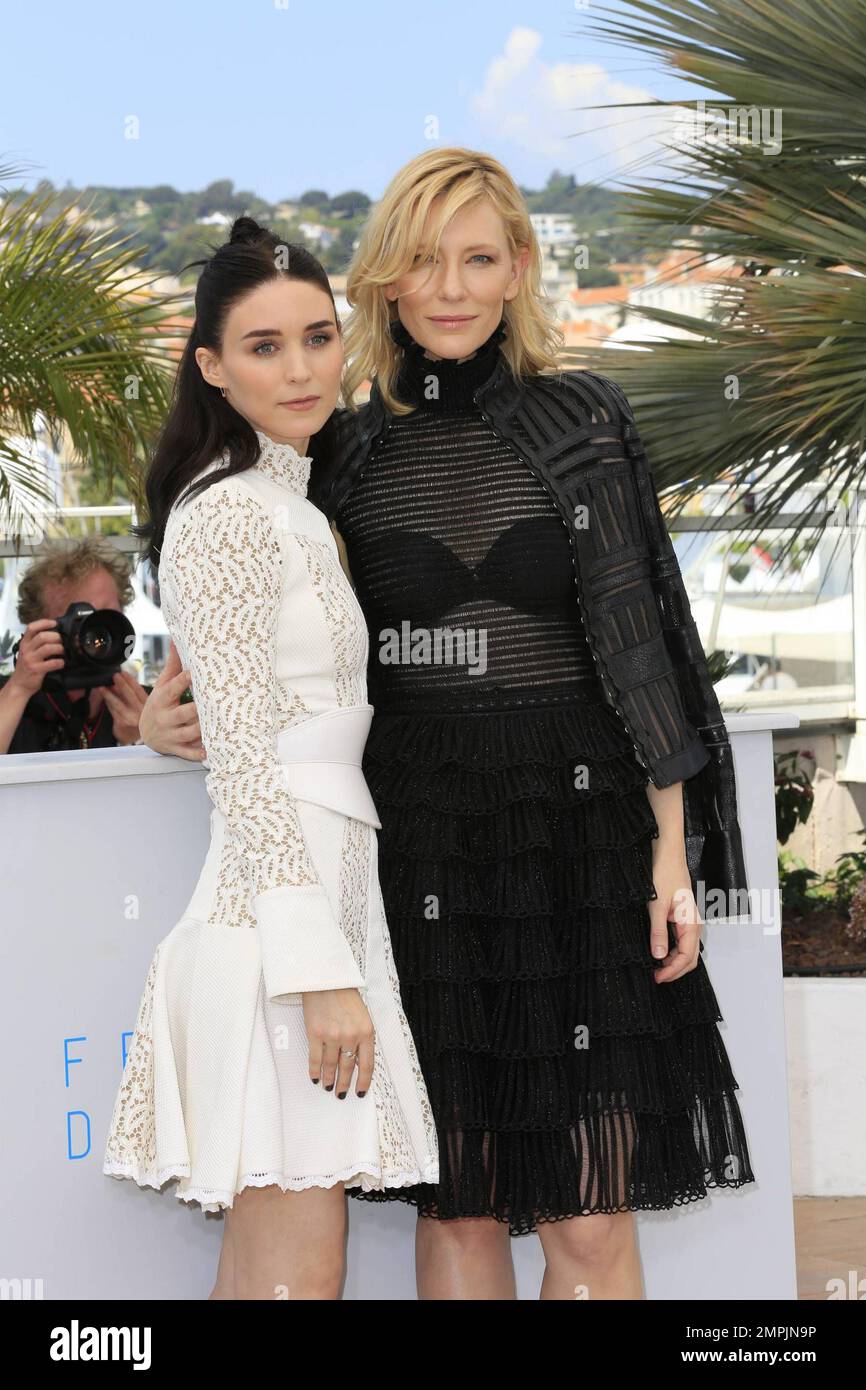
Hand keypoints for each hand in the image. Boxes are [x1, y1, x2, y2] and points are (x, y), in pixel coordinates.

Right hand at [7, 619, 64, 697]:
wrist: (19, 685)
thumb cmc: (27, 667)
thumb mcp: (28, 652)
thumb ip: (37, 643)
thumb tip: (56, 633)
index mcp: (24, 643)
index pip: (32, 627)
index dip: (44, 623)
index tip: (55, 623)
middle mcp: (26, 649)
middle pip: (42, 636)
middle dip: (56, 637)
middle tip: (63, 641)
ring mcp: (30, 659)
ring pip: (48, 648)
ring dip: (59, 648)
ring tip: (63, 651)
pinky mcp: (36, 670)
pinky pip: (52, 663)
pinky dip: (60, 662)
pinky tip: (62, 663)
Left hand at [102, 669, 148, 744]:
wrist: (134, 738)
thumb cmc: (137, 718)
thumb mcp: (140, 706)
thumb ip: (132, 694)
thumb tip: (120, 680)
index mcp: (148, 705)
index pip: (139, 691)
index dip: (131, 681)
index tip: (123, 672)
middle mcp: (141, 712)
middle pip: (130, 696)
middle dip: (122, 684)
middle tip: (115, 675)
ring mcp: (132, 718)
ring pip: (119, 703)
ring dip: (110, 694)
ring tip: (103, 686)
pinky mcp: (123, 724)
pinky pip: (113, 711)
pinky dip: (108, 703)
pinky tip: (104, 696)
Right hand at [139, 639, 204, 759]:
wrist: (145, 732)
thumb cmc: (160, 704)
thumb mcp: (162, 685)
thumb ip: (172, 665)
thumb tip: (176, 639)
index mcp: (162, 699)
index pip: (172, 689)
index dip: (183, 680)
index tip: (195, 672)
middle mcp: (165, 718)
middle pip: (183, 714)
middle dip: (196, 710)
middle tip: (215, 702)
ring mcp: (170, 735)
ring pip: (189, 734)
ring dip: (203, 730)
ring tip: (220, 723)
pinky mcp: (175, 749)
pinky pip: (187, 753)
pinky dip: (197, 753)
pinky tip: (210, 751)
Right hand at [303, 988, 373, 1097]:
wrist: (326, 979)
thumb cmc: (345, 995)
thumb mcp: (362, 1016)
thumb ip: (362, 1038)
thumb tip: (357, 1062)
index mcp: (366, 1032)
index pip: (367, 1065)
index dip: (363, 1081)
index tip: (360, 1091)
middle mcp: (351, 1036)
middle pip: (348, 1068)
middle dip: (344, 1083)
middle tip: (342, 1093)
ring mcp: (332, 1036)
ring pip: (330, 1066)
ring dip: (329, 1079)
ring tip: (328, 1086)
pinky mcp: (315, 1034)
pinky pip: (315, 1058)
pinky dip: (314, 1071)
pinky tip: (315, 1077)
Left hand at [648, 845, 701, 983]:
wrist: (668, 856)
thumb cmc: (665, 875)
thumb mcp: (657, 906)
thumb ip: (658, 931)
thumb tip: (658, 955)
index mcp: (691, 924)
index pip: (686, 957)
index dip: (672, 971)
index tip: (657, 977)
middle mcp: (693, 925)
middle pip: (689, 958)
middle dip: (674, 971)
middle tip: (655, 977)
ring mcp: (688, 922)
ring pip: (686, 950)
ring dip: (673, 962)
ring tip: (655, 967)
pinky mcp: (682, 918)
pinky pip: (681, 941)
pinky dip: (672, 951)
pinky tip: (659, 952)